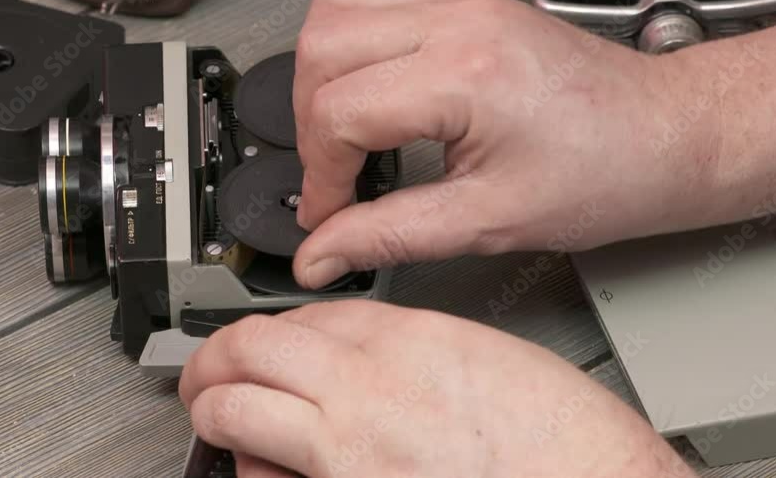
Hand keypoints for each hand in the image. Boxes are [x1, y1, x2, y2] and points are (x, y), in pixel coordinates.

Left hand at [179, 300, 694, 477]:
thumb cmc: (566, 442)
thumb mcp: (489, 361)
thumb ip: (416, 354)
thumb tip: (366, 364)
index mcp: (411, 339)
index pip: (309, 314)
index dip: (276, 328)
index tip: (266, 341)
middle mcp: (369, 385)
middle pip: (253, 345)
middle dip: (218, 356)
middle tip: (209, 372)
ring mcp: (348, 445)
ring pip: (237, 402)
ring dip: (215, 404)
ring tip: (215, 413)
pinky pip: (265, 472)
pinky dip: (251, 465)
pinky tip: (260, 466)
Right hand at [291, 0, 720, 288]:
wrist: (663, 135)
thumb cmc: (606, 171)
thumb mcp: (489, 221)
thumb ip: (390, 236)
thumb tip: (322, 254)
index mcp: (466, 73)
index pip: (338, 112)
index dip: (321, 176)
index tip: (330, 213)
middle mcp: (458, 22)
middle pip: (321, 49)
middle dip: (309, 124)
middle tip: (336, 175)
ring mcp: (459, 2)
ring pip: (333, 8)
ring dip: (319, 74)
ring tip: (344, 129)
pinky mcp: (462, 2)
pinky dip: (348, 43)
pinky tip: (369, 88)